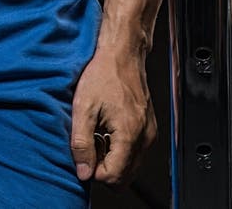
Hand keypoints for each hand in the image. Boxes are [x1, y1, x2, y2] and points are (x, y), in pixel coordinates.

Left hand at [70, 48, 156, 187]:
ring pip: (131, 166)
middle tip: (90, 145)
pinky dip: (121, 149)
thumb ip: (81, 143)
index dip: (94, 171)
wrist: (121, 55)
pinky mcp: (149, 128)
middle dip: (104, 168)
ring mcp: (149, 133)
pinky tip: (108, 129)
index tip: (84, 155)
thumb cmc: (104, 74)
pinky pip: (136, 152)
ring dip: (112, 159)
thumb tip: (83, 172)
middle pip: (124, 177)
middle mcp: (144, 137)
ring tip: (98, 134)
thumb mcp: (83, 107)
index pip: (113, 177)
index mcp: (129, 134)